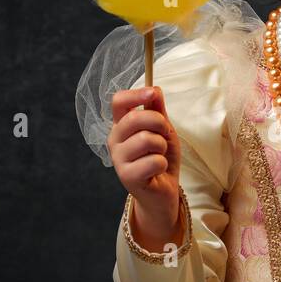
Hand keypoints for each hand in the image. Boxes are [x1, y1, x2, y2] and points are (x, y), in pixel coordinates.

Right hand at [108, 86, 182, 243]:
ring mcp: (118, 159)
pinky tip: (158, 171)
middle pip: (135, 118)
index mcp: (121, 125)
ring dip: (162, 147)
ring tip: (160, 155)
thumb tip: (155, 89)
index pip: (118, 101)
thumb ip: (158, 111)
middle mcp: (115, 140)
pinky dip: (163, 164)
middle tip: (165, 134)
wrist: (163, 192)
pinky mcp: (126, 176)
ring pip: (147, 139)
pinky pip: (153, 161)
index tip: (152, 94)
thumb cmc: (161, 158)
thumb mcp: (163, 130)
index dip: (135, 94)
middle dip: (159, 123)